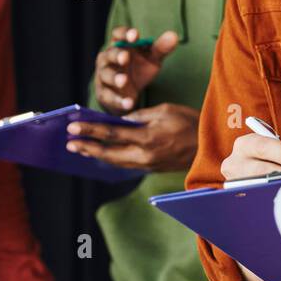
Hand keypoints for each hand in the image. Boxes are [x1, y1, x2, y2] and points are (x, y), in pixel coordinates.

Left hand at [65, 102, 198, 171]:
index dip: (91, 130)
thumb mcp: (166, 111)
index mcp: (148, 138)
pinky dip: (111, 158)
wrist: (211, 147)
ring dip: (96, 155)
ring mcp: (148, 165)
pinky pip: (126, 164)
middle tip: (69, 142)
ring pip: (116, 162)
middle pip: (109, 153)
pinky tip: (103, 154)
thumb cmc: (191, 123)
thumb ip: (141, 116)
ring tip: (80, 149)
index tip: (74, 126)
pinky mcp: (151, 168)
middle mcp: (145, 155)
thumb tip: (122, 120)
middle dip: (87, 147)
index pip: (112, 134)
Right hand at [93, 27, 178, 112]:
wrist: (128, 93)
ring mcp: (104, 76)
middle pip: (110, 54)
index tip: (135, 35)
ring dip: (115, 78)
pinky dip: (119, 100)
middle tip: (125, 57)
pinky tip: (129, 103)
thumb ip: (161, 48)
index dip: (125, 34)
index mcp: (120, 46)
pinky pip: (109, 96)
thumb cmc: (139, 68)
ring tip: (124, 80)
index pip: (118, 35)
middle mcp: (108, 58)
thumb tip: (173, 36)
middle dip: (117, 55)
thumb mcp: (152, 58)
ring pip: (106, 75)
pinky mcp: (104, 94)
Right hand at [220, 133, 280, 280]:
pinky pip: (255, 209)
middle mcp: (234, 164)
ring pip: (254, 191)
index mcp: (245, 145)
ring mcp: (234, 187)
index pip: (261, 146)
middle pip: (257, 171)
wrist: (271, 180)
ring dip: (278, 193)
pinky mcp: (240, 206)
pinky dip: (272, 210)